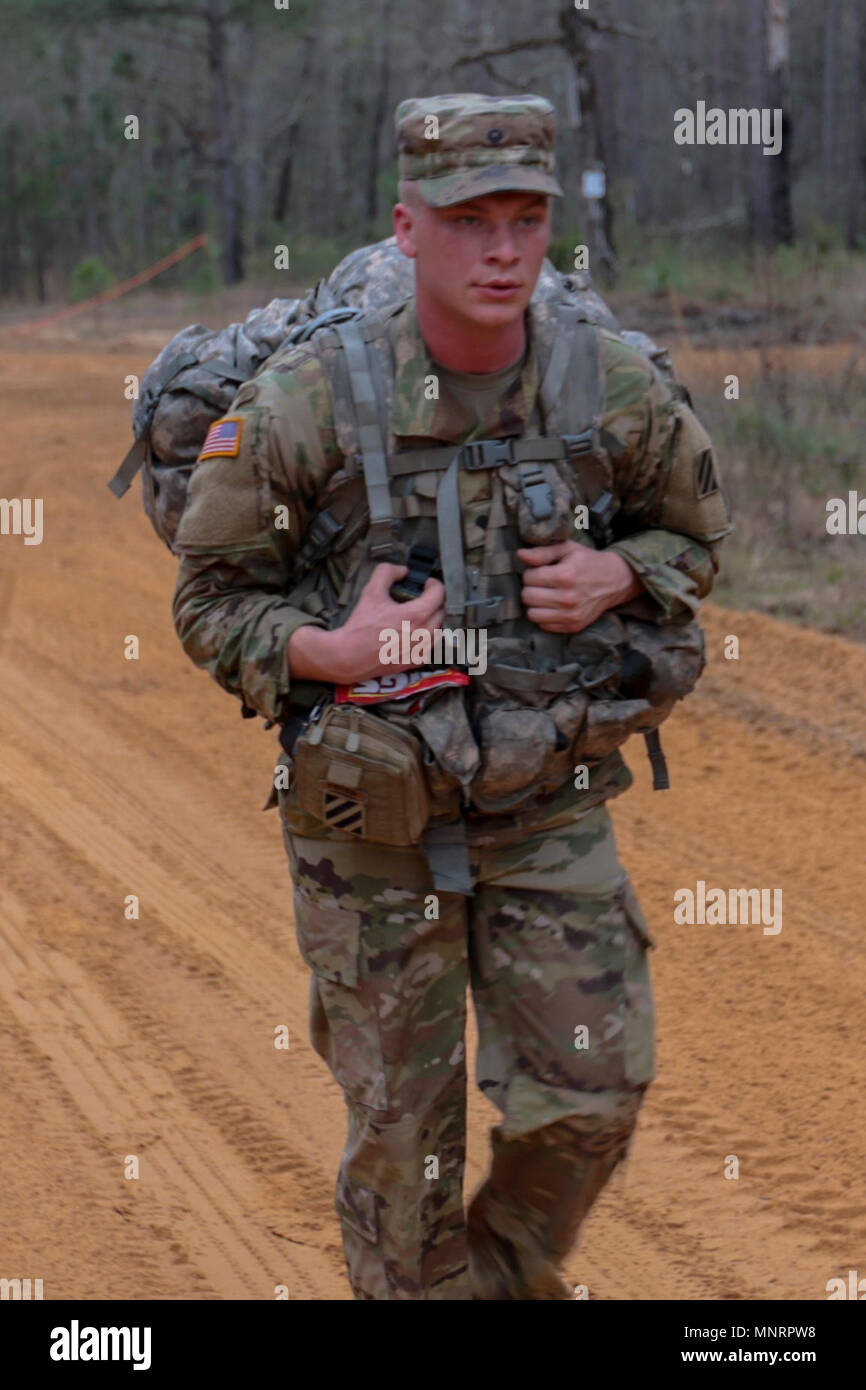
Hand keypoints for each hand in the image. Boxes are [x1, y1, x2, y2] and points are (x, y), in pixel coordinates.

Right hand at [288, 562, 445, 683]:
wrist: (349, 656)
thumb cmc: (361, 626)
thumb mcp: (371, 591)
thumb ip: (387, 573)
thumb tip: (402, 570)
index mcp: (416, 615)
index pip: (439, 594)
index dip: (434, 584)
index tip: (426, 583)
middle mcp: (423, 634)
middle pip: (442, 612)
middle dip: (435, 601)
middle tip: (423, 597)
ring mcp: (421, 650)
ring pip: (439, 630)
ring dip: (433, 619)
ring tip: (420, 614)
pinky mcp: (415, 662)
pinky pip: (430, 646)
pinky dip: (427, 637)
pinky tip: (414, 633)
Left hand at [518, 539, 642, 633]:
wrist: (616, 580)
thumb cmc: (588, 562)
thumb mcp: (567, 549)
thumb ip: (542, 552)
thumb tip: (520, 555)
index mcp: (565, 576)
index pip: (528, 578)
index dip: (531, 573)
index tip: (541, 571)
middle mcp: (567, 598)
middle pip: (527, 597)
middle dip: (531, 588)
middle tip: (542, 583)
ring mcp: (571, 615)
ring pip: (532, 615)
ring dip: (535, 604)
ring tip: (546, 595)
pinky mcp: (573, 626)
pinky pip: (544, 626)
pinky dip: (545, 616)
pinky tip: (554, 606)